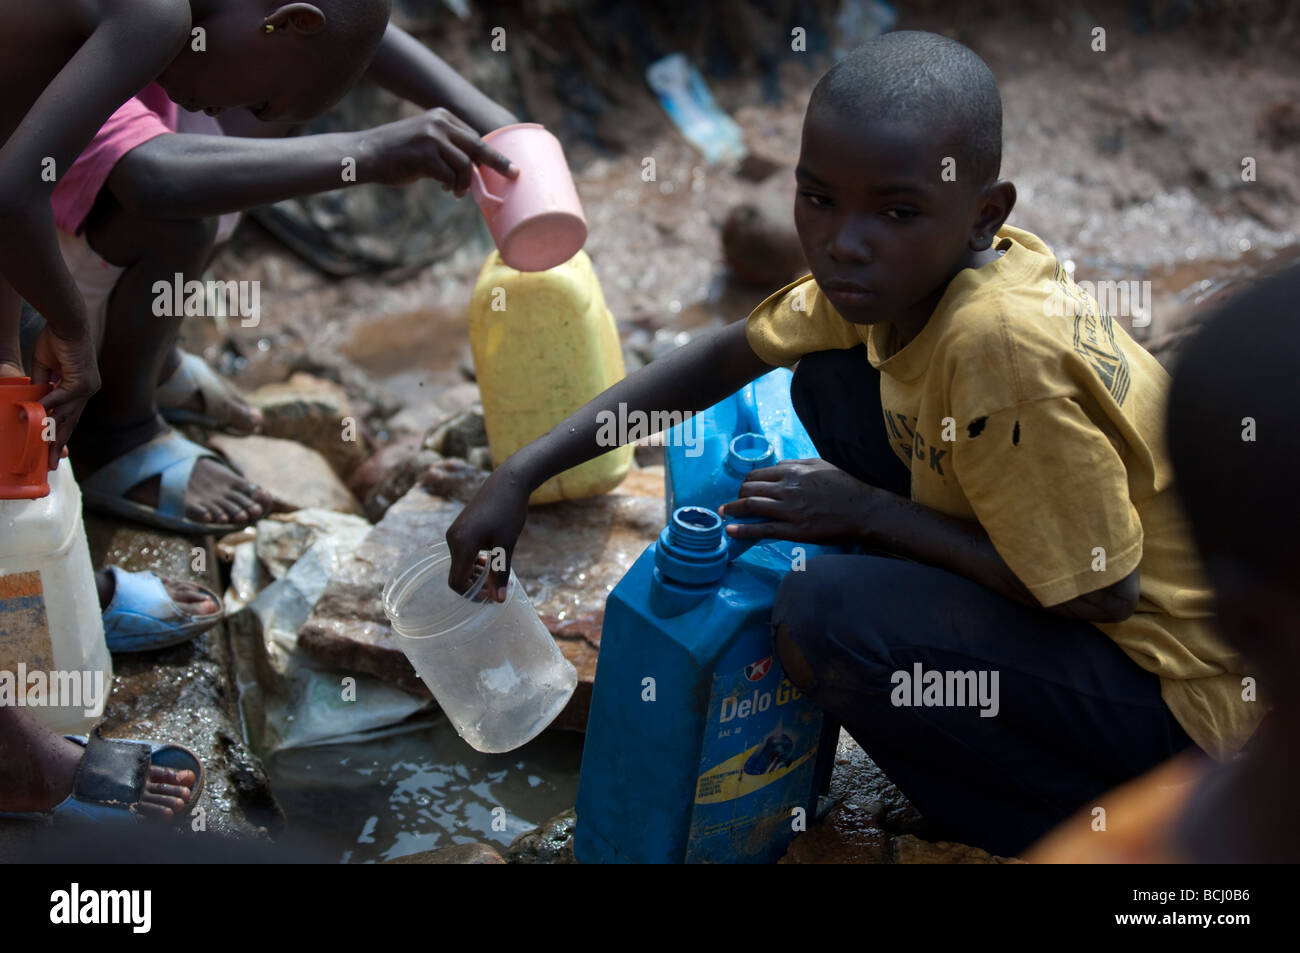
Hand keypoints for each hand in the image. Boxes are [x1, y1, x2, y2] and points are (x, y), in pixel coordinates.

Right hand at [31, 326, 99, 469]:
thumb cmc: (57, 341)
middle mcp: (87, 390)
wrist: (68, 323)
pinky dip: (50, 408)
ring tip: (47, 452)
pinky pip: (62, 398)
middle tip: (52, 463)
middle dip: (60, 444)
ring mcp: (87, 387)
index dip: (61, 433)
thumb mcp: (45, 367)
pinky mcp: (82, 381)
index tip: (53, 451)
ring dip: (56, 434)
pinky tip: (39, 420)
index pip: (71, 416)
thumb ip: (42, 385)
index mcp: (81, 388)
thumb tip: (35, 402)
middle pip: (72, 422)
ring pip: (68, 415)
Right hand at [358, 108, 518, 194]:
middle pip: (478, 146)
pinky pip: (449, 176)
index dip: (490, 154)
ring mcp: (432, 138)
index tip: (508, 166)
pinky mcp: (424, 155)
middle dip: (498, 163)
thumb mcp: (425, 142)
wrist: (366, 154)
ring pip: (464, 165)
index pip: (474, 136)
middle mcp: (439, 123)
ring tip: (457, 192)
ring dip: (464, 183)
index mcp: (442, 116)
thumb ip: (447, 149)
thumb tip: (473, 169)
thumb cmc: (398, 154)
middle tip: (513, 175)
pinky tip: (446, 189)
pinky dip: (451, 186)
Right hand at [445, 465, 530, 601]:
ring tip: (497, 574)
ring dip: (475, 574)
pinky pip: (462, 553)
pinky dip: (474, 562)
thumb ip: (500, 573)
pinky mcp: (460, 528)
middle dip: (475, 585)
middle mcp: (453, 539)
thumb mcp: (506, 544)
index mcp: (461, 545)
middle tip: (497, 588)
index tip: (492, 597)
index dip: (473, 595)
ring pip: (460, 564)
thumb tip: (498, 600)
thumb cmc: (508, 511)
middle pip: (457, 575)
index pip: (457, 582)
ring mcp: (454, 533)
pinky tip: (491, 560)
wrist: (507, 482)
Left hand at [718, 458, 888, 544]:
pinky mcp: (795, 530)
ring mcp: (790, 510)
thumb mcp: (820, 465)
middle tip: (732, 503)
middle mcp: (788, 488)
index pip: (757, 475)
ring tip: (723, 513)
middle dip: (736, 495)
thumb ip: (796, 464)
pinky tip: (730, 530)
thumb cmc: (845, 486)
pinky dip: (743, 529)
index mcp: (793, 472)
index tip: (742, 489)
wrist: (864, 509)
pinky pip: (763, 529)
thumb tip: (777, 467)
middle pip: (749, 488)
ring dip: (732, 509)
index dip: (745, 482)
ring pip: (751, 506)